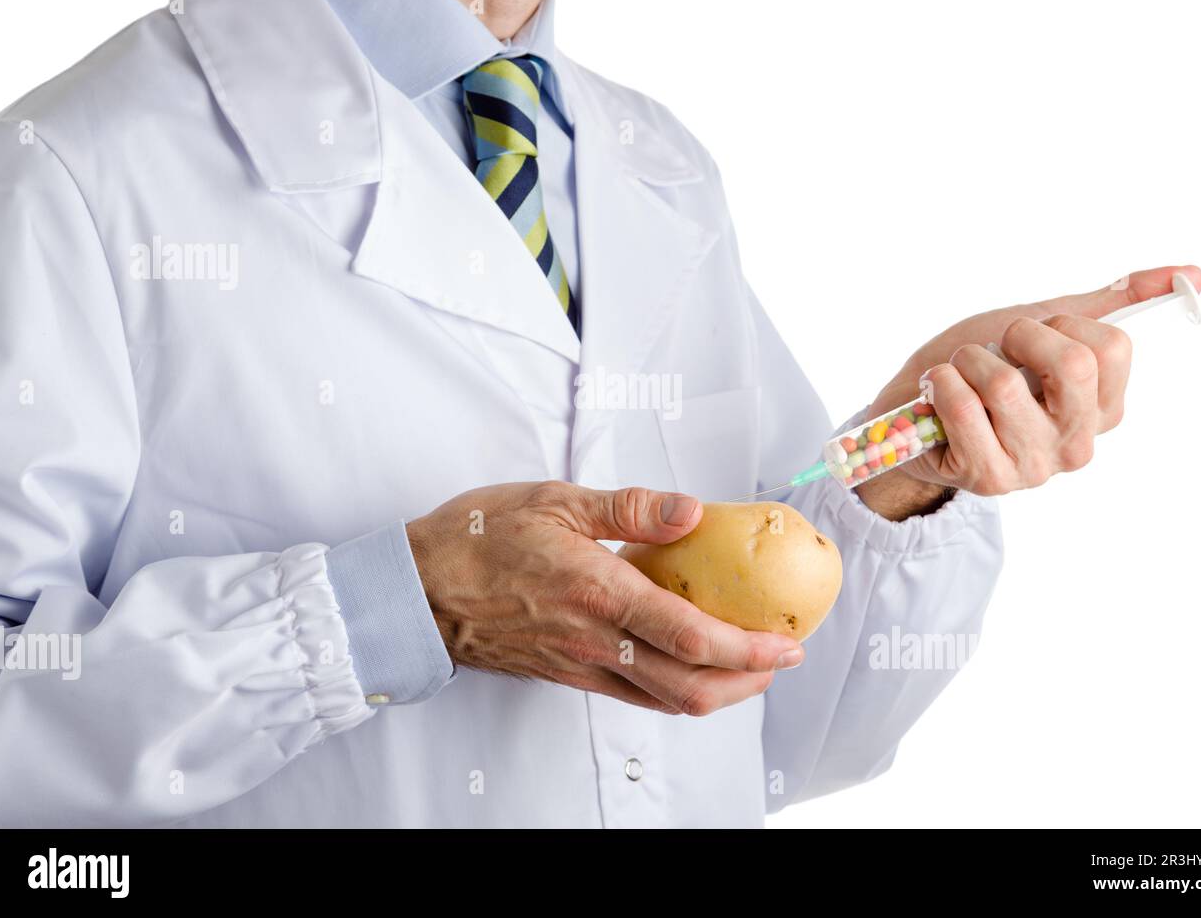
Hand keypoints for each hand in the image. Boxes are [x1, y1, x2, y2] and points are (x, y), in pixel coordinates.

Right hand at [405, 482, 804, 714]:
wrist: (416, 592)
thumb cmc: (477, 539)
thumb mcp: (553, 499)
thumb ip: (629, 507)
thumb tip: (692, 511)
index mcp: (598, 592)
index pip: (690, 636)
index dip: (747, 648)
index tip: (785, 641)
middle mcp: (595, 641)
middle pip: (689, 686)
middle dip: (747, 680)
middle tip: (780, 659)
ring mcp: (581, 665)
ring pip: (664, 701)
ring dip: (717, 692)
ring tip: (748, 667)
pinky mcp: (566, 675)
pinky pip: (633, 696)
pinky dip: (675, 689)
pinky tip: (688, 667)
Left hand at [857, 265, 1200, 516]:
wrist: (910, 407)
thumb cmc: (982, 366)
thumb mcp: (1045, 324)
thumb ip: (1114, 302)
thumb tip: (1193, 274)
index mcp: (1103, 407)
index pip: (1113, 346)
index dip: (1054, 326)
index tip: (1025, 337)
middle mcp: (1078, 444)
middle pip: (1074, 364)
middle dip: (1016, 337)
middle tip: (992, 351)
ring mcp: (1034, 467)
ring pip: (1005, 384)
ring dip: (966, 362)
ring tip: (958, 375)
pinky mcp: (987, 478)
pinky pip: (963, 408)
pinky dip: (939, 384)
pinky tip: (936, 394)